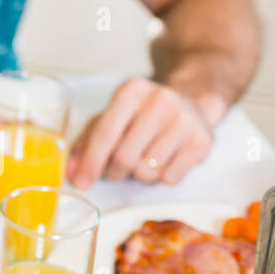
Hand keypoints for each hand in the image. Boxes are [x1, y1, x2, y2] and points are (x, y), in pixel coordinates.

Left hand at [67, 77, 216, 187]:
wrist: (192, 103)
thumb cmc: (143, 114)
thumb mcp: (113, 116)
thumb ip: (87, 141)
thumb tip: (72, 171)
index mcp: (132, 91)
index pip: (105, 132)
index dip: (90, 161)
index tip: (80, 183)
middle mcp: (160, 101)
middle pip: (124, 157)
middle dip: (114, 173)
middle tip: (115, 172)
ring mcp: (184, 121)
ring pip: (147, 171)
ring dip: (139, 175)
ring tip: (144, 159)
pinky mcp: (202, 142)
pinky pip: (170, 179)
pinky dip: (160, 177)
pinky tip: (164, 160)